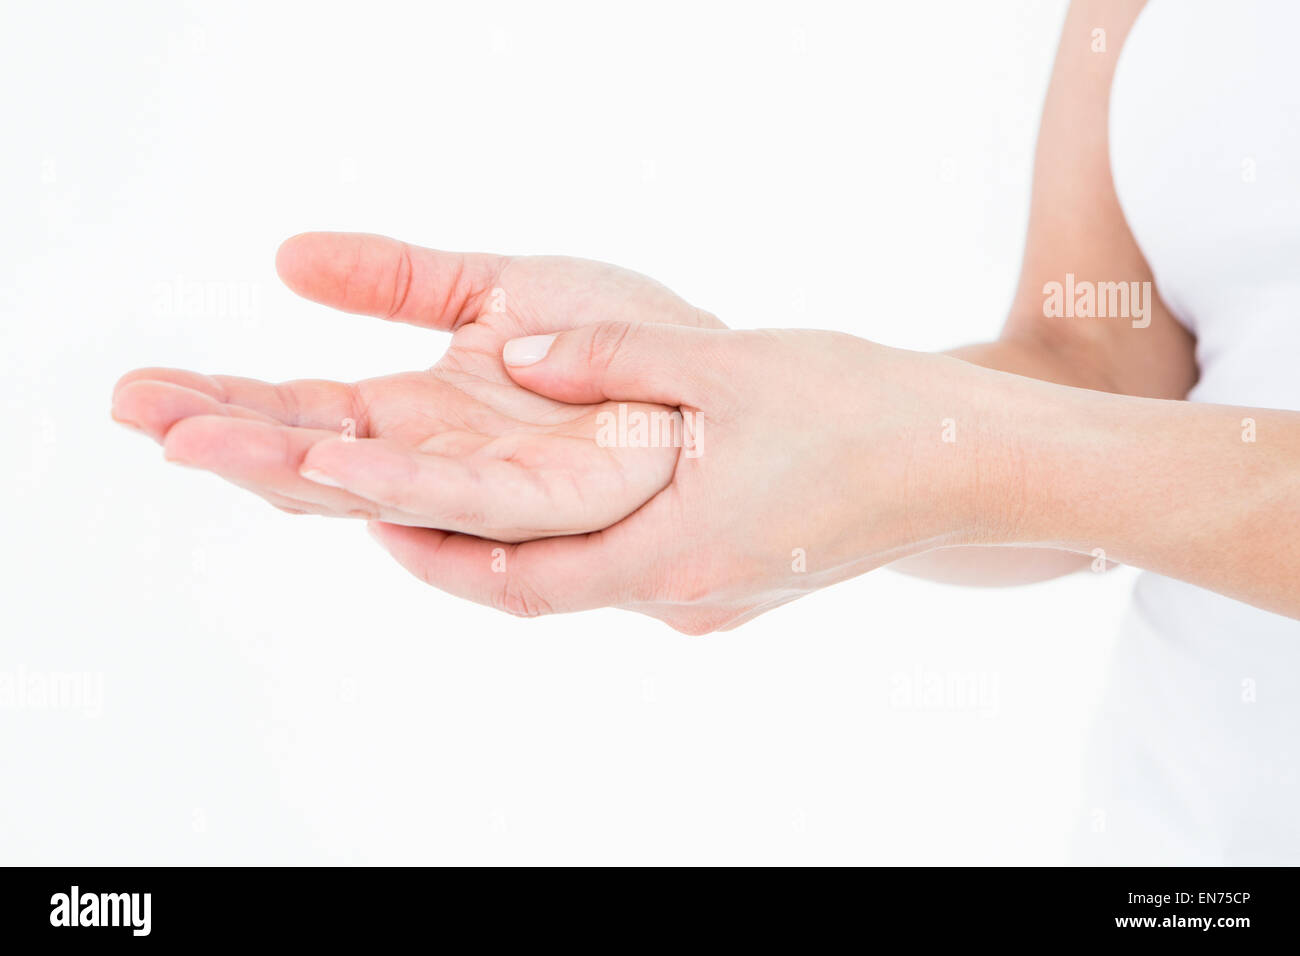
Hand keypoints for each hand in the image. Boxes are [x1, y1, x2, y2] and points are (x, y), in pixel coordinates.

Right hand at [112, 232, 721, 539]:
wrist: (715, 369)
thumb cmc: (614, 335)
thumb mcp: (494, 283)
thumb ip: (397, 275)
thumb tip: (285, 256)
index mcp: (417, 416)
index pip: (302, 414)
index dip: (226, 404)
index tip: (143, 392)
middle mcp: (440, 463)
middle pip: (315, 462)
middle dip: (227, 439)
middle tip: (136, 412)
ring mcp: (489, 490)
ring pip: (370, 492)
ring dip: (282, 470)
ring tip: (199, 443)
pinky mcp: (549, 499)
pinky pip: (463, 502)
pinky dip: (393, 485)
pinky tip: (330, 464)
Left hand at [368, 322, 1022, 632]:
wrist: (965, 462)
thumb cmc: (858, 408)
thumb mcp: (726, 364)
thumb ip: (611, 357)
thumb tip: (519, 353)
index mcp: (677, 556)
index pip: (523, 581)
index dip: (438, 557)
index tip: (367, 520)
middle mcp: (689, 598)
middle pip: (544, 591)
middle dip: (458, 556)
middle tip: (380, 512)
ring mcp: (717, 600)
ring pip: (587, 584)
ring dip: (516, 550)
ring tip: (449, 503)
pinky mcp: (739, 585)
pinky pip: (632, 573)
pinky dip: (577, 543)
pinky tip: (560, 501)